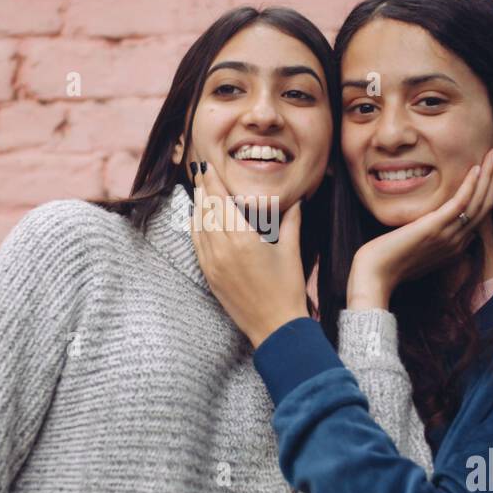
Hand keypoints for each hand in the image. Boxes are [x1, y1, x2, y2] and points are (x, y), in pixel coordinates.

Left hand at [188, 158, 308, 347]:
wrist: (275, 327)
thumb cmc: (288, 289)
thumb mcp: (291, 251)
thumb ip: (291, 221)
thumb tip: (296, 201)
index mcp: (243, 239)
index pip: (221, 201)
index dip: (213, 181)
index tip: (207, 165)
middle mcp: (222, 249)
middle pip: (206, 210)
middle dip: (202, 188)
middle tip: (199, 170)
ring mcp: (212, 263)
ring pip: (197, 226)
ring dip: (197, 206)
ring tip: (198, 190)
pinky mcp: (209, 275)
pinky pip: (196, 244)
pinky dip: (195, 227)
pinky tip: (198, 219)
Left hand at [348, 147, 492, 309]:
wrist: (376, 274)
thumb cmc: (390, 264)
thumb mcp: (418, 252)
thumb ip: (434, 242)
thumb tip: (440, 230)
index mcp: (455, 248)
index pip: (479, 217)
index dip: (486, 193)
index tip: (488, 172)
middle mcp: (457, 242)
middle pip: (484, 207)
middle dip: (492, 180)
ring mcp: (448, 236)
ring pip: (478, 203)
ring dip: (488, 177)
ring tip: (492, 155)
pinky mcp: (435, 227)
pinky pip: (461, 203)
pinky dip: (471, 185)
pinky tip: (476, 169)